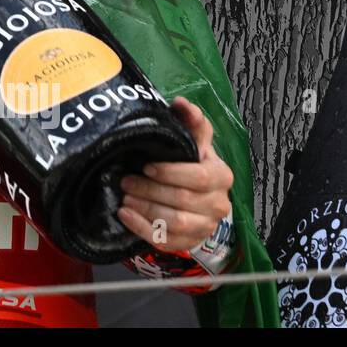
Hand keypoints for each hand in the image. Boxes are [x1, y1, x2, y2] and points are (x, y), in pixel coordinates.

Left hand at [116, 96, 234, 252]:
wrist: (194, 196)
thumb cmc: (190, 163)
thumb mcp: (193, 141)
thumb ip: (190, 121)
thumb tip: (180, 103)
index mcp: (221, 176)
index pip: (200, 177)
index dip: (170, 173)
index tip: (146, 166)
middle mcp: (218, 203)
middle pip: (182, 200)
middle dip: (149, 190)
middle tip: (125, 181)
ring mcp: (204, 226)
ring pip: (175, 222)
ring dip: (145, 210)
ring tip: (125, 198)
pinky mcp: (189, 243)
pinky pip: (166, 242)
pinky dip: (142, 229)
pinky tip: (125, 215)